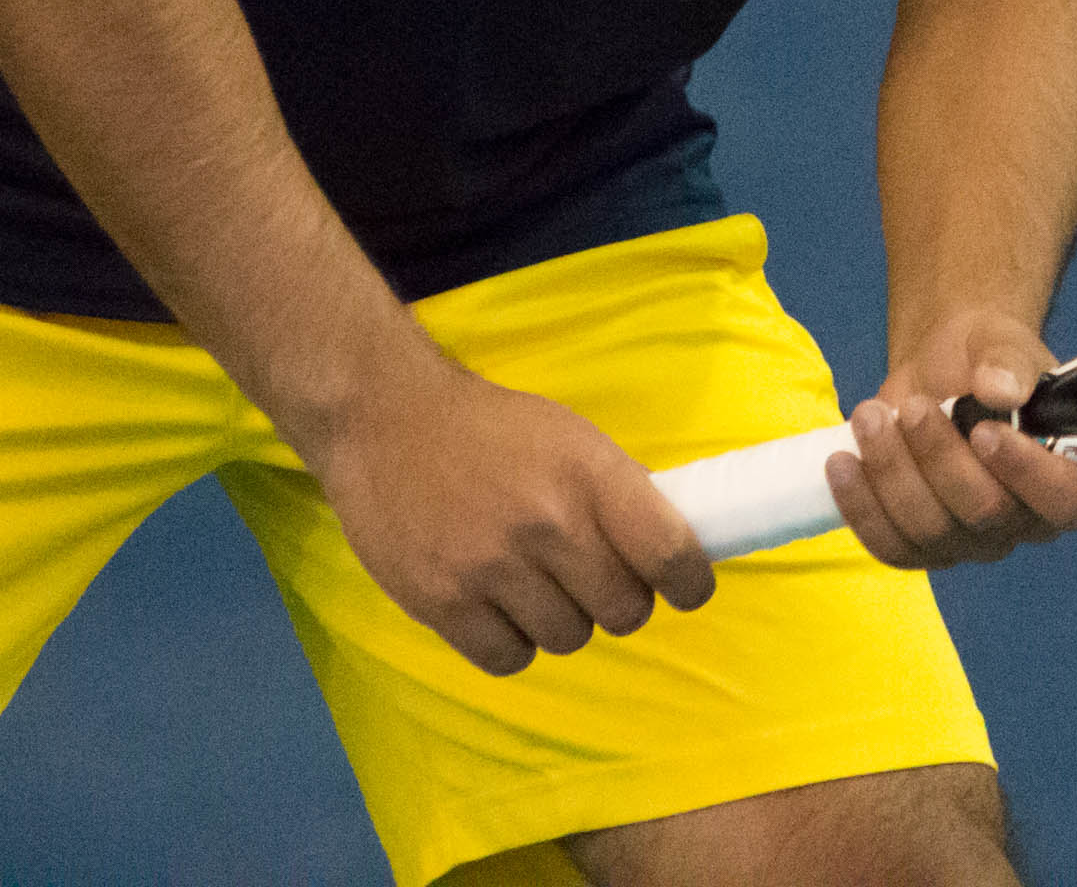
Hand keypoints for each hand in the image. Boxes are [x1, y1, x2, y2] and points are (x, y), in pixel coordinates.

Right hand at [297, 352, 716, 675]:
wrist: (386, 418)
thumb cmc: (490, 429)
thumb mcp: (570, 437)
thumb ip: (617, 493)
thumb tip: (670, 551)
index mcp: (589, 474)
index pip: (670, 554)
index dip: (691, 583)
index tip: (685, 588)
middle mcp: (546, 523)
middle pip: (623, 612)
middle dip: (618, 602)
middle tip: (595, 581)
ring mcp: (490, 567)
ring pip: (568, 639)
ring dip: (563, 620)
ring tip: (535, 585)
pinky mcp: (441, 601)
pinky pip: (508, 658)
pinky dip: (512, 642)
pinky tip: (499, 607)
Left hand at [826, 308, 1076, 570]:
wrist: (942, 368)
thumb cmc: (986, 358)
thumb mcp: (1003, 342)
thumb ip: (1009, 362)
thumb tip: (1000, 389)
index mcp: (1070, 475)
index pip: (1066, 500)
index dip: (1026, 473)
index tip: (985, 431)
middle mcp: (1026, 520)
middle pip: (985, 514)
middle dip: (939, 458)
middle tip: (914, 407)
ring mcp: (973, 540)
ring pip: (930, 530)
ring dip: (892, 471)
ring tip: (871, 415)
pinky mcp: (923, 544)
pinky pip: (892, 546)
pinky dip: (861, 506)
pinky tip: (841, 462)